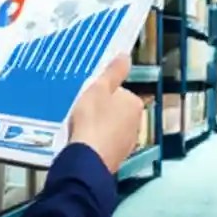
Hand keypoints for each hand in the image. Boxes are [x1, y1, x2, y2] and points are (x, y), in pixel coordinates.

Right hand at [69, 55, 143, 173]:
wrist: (87, 159)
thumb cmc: (92, 120)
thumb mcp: (99, 88)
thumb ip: (113, 72)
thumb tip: (125, 56)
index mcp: (134, 103)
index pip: (117, 92)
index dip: (100, 94)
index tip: (88, 99)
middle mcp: (137, 123)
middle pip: (114, 111)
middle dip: (100, 112)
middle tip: (82, 114)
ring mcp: (128, 143)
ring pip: (110, 129)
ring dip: (97, 128)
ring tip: (80, 130)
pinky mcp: (117, 158)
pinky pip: (105, 145)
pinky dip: (96, 144)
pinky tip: (84, 144)